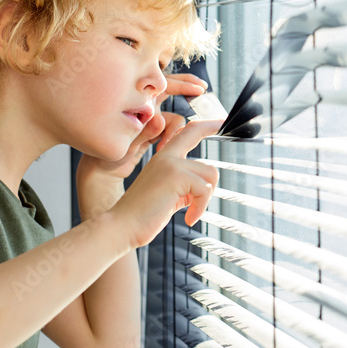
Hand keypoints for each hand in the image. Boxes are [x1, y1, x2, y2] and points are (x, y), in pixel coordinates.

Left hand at [76, 73, 207, 182]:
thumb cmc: (107, 153)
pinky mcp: (153, 133)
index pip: (162, 85)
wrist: (101, 169)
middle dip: (186, 87)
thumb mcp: (126, 142)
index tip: (198, 89)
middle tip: (201, 89)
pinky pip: (169, 130)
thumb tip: (160, 120)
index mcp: (136, 103)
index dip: (182, 84)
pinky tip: (162, 148)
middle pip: (170, 90)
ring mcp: (149, 120)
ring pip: (173, 117)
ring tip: (164, 145)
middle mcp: (144, 108)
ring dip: (174, 130)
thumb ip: (145, 131)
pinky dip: (171, 138)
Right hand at [109, 119, 222, 248]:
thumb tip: (205, 187)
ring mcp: (170, 163)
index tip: (219, 121)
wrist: (122, 226)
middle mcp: (166, 156)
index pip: (184, 133)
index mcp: (162, 159)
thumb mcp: (168, 195)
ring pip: (210, 172)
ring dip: (206, 197)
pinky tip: (189, 218)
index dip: (203, 125)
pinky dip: (201, 207)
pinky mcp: (176, 176)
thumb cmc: (143, 216)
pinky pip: (205, 189)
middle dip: (213, 124)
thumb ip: (185, 186)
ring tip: (191, 211)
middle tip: (224, 122)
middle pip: (194, 131)